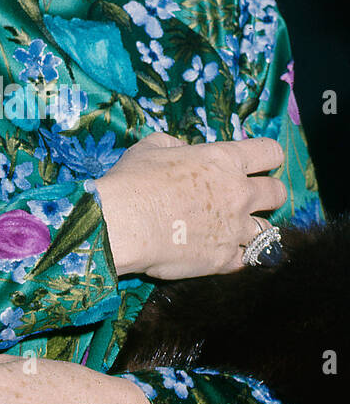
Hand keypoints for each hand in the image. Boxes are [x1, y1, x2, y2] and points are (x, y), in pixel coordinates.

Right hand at [95, 131, 285, 279]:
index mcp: (223, 160)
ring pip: (268, 230)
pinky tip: (219, 250)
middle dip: (268, 194)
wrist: (125, 224)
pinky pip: (247, 259)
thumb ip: (173, 144)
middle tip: (247, 197)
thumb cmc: (134, 180)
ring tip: (230, 229)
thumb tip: (181, 148)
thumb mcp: (149, 148)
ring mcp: (236, 229)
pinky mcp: (226, 260)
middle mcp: (239, 193)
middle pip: (278, 193)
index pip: (270, 152)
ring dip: (252, 228)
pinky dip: (236, 255)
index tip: (257, 164)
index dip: (267, 157)